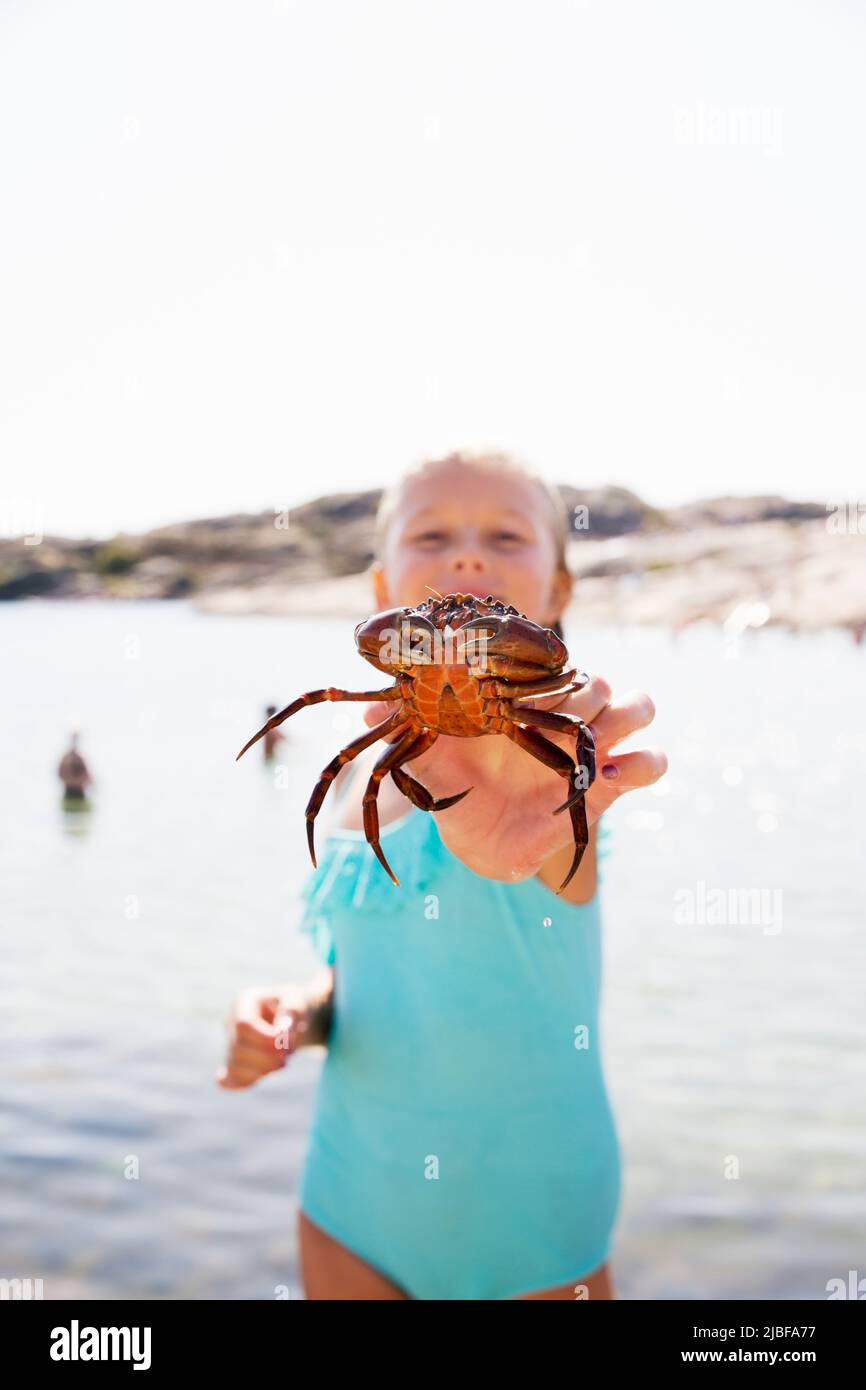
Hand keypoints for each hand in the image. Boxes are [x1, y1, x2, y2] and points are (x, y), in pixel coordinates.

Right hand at [216, 986, 307, 1089]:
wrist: (290, 1016)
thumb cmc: (293, 1006)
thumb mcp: (297, 1002)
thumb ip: (291, 1013)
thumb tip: (281, 1034)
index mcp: (243, 1002)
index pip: (243, 1026)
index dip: (265, 1039)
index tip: (287, 1043)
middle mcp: (230, 1022)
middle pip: (237, 1050)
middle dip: (267, 1058)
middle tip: (288, 1054)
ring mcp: (229, 1043)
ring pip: (233, 1068)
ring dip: (262, 1072)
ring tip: (281, 1062)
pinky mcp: (233, 1062)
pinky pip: (229, 1080)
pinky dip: (245, 1083)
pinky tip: (263, 1075)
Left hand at [362, 674, 666, 883]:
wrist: (479, 840)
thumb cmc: (457, 786)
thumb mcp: (429, 759)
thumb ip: (405, 734)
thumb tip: (364, 714)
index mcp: (528, 698)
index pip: (556, 662)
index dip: (544, 671)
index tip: (514, 694)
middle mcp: (567, 716)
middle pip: (601, 680)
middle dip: (579, 694)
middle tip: (544, 720)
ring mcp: (595, 748)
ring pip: (639, 706)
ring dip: (622, 716)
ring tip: (588, 743)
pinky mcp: (612, 786)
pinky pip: (651, 763)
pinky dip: (644, 763)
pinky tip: (611, 779)